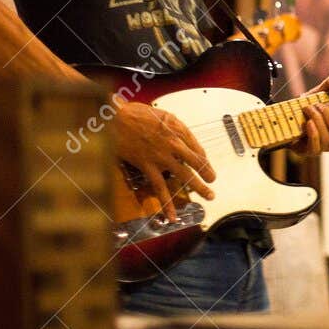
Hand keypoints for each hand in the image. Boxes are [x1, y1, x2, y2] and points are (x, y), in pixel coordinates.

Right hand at [112, 101, 215, 221]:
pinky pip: (160, 188)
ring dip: (199, 187)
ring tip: (209, 196)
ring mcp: (162, 157)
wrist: (116, 119)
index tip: (206, 165)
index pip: (198, 148)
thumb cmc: (136, 114)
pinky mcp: (148, 167)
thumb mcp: (163, 115)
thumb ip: (175, 128)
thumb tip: (182, 138)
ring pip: (185, 175)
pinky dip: (166, 203)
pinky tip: (172, 215)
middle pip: (197, 162)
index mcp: (179, 130)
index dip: (204, 160)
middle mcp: (174, 144)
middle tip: (212, 181)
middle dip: (207, 173)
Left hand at [291, 75, 328, 156]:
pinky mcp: (310, 151)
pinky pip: (316, 145)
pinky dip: (313, 132)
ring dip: (318, 120)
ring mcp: (322, 147)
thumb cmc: (307, 106)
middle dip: (327, 115)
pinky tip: (308, 123)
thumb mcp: (318, 91)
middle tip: (316, 105)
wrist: (286, 118)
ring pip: (327, 137)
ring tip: (308, 109)